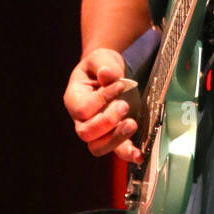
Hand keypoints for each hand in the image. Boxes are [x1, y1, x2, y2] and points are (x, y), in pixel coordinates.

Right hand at [63, 48, 143, 163]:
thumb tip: (108, 74)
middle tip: (124, 105)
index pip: (82, 108)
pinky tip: (139, 154)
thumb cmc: (101, 66)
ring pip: (98, 147)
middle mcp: (81, 120)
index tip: (120, 85)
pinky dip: (128, 154)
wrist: (108, 73)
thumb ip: (104, 66)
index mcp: (74, 99)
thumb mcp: (101, 59)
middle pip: (85, 133)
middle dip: (107, 121)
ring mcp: (96, 131)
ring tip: (132, 124)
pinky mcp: (113, 136)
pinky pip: (116, 152)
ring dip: (116, 139)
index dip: (101, 99)